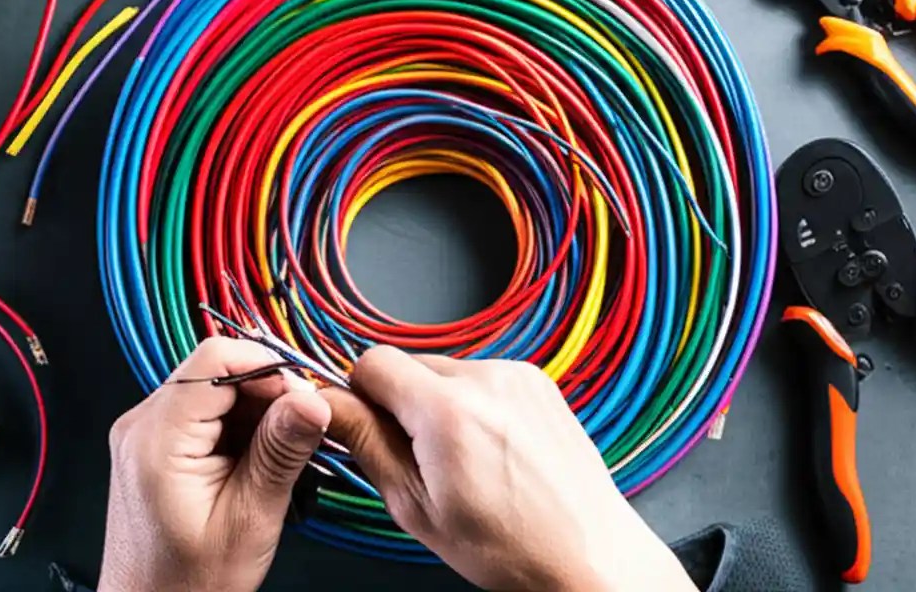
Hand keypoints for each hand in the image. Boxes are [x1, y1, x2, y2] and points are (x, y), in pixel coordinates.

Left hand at [99, 339, 329, 591]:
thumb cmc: (191, 582)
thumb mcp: (250, 519)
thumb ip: (280, 453)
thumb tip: (314, 400)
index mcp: (157, 438)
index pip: (216, 358)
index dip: (269, 368)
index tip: (304, 399)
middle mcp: (142, 423)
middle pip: (216, 369)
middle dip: (267, 392)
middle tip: (303, 430)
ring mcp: (145, 432)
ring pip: (215, 388)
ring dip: (256, 411)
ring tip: (281, 454)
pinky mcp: (155, 444)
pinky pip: (204, 412)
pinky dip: (239, 426)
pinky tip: (257, 461)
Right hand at [323, 347, 695, 591]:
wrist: (589, 553)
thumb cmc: (510, 546)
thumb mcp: (416, 506)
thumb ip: (366, 444)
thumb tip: (326, 405)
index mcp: (447, 410)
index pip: (372, 362)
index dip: (360, 396)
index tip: (366, 428)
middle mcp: (486, 378)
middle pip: (409, 364)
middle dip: (401, 404)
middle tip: (418, 460)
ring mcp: (518, 375)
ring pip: (446, 371)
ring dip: (438, 404)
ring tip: (462, 461)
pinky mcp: (538, 381)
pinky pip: (483, 378)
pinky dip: (474, 405)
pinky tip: (490, 450)